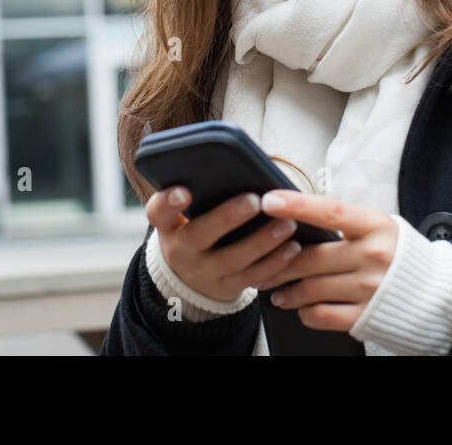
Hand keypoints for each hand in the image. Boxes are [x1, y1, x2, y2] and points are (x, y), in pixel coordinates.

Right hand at [146, 186, 303, 302]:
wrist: (192, 277)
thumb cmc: (198, 228)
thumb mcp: (189, 213)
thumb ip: (205, 192)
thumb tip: (241, 163)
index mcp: (168, 225)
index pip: (158, 212)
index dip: (168, 202)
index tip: (184, 190)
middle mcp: (181, 251)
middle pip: (199, 236)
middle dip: (227, 218)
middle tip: (254, 200)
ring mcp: (203, 273)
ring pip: (231, 260)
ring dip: (262, 242)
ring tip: (287, 224)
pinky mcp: (227, 288)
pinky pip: (252, 278)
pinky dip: (274, 264)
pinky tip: (293, 247)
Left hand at [253, 189, 398, 332]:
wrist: (436, 294)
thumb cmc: (400, 255)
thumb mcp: (380, 229)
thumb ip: (346, 225)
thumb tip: (300, 218)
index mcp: (376, 226)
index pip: (331, 212)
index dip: (298, 205)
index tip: (270, 201)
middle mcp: (373, 256)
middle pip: (311, 257)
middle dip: (279, 263)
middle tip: (260, 265)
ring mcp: (370, 288)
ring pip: (311, 288)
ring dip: (287, 291)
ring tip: (276, 291)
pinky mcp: (366, 316)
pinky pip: (322, 315)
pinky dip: (306, 312)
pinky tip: (302, 308)